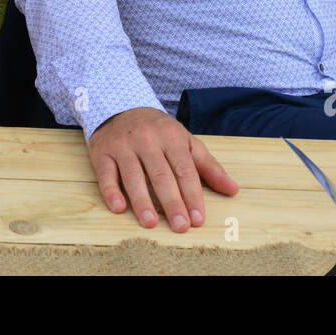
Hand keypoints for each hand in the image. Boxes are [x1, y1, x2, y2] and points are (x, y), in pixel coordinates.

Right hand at [87, 106, 238, 232]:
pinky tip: (119, 208)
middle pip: (161, 175)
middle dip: (172, 202)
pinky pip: (106, 174)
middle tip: (180, 227)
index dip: (192, 195)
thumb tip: (233, 190)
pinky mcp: (102, 153)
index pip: (185, 170)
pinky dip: (111, 191)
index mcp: (172, 137)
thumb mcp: (186, 141)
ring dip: (142, 201)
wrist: (120, 107)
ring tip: (151, 223)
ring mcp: (123, 146)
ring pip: (133, 176)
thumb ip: (208, 166)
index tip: (198, 219)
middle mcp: (147, 140)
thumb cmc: (159, 132)